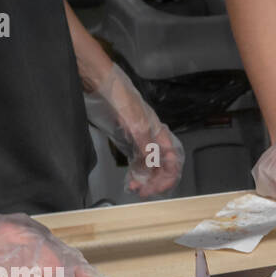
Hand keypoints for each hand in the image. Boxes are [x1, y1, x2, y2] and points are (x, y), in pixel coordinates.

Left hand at [83, 63, 184, 197]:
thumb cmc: (122, 99)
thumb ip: (145, 151)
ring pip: (149, 166)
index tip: (153, 189)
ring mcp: (141, 140)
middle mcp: (154, 139)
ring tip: (133, 187)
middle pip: (162, 167)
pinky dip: (135, 172)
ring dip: (144, 179)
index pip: (173, 162)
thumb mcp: (137, 127)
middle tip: (142, 192)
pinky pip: (137, 161)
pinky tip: (130, 178)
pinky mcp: (128, 140)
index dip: (166, 178)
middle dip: (154, 181)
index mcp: (161, 134)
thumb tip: (148, 173)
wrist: (102, 84)